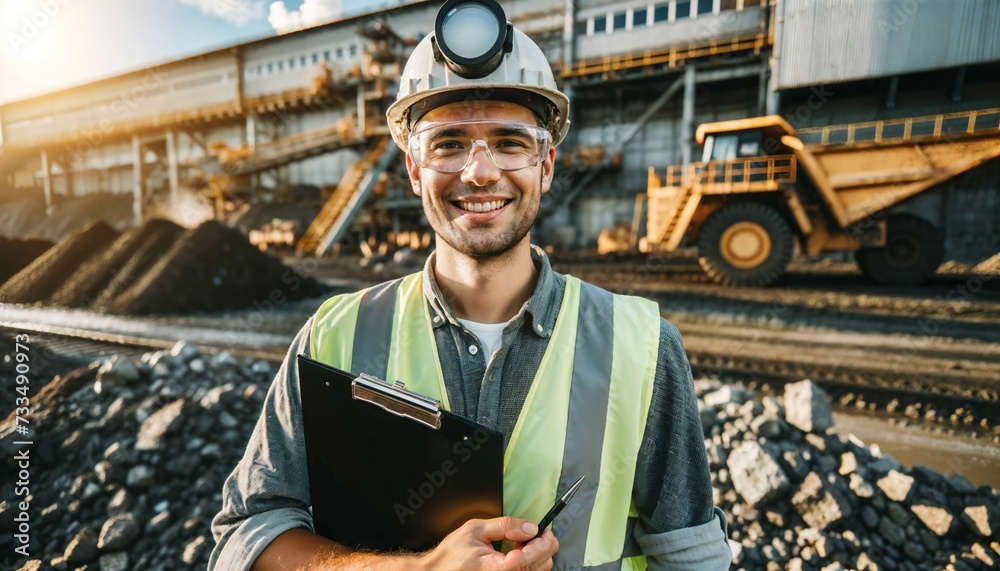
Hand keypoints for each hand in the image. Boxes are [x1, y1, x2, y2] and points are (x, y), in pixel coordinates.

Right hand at [417, 515, 558, 570]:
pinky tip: (518, 552)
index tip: (543, 529)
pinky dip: (531, 561)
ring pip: (540, 570)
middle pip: (543, 564)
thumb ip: (505, 526)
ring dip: (538, 553)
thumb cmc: (452, 554)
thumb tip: (530, 527)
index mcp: (499, 569)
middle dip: (544, 544)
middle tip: (535, 531)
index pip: (533, 556)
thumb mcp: (476, 529)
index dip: (543, 540)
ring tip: (522, 542)